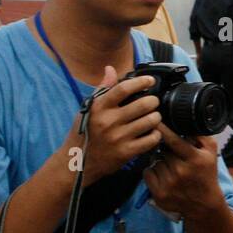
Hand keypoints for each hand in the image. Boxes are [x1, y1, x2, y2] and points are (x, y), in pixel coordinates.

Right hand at [66, 67, 162, 182]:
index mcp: (99, 108)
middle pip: (143, 104)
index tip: (150, 80)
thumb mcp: (89, 109)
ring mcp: (118, 138)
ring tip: (153, 117)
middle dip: (153, 101)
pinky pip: (151, 139)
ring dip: (156, 117)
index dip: (140, 82)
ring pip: (150, 121)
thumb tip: (110, 69)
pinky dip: (156, 134)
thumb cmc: (85, 132)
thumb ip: (102, 89)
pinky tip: (151, 133)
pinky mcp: (126, 152)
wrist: (77, 162)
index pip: (123, 89)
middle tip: (153, 102)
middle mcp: (108, 121)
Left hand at [143, 124, 222, 216]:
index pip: (173, 140)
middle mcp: (180, 171)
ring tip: (171, 167)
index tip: (154, 120)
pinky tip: (164, 176)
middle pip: (162, 151)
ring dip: (160, 161)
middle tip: (173, 155)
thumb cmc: (206, 174)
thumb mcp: (211, 153)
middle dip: (165, 150)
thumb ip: (201, 136)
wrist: (203, 204)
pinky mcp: (159, 194)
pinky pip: (148, 173)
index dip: (162, 129)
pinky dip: (153, 172)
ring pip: (154, 161)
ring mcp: (169, 184)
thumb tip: (187, 121)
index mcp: (194, 159)